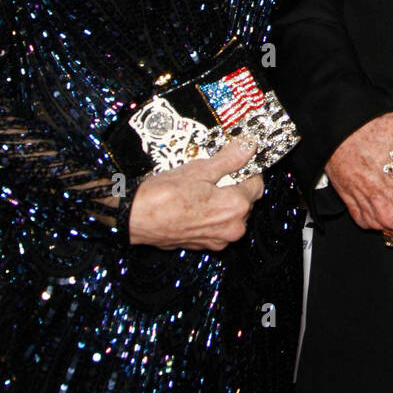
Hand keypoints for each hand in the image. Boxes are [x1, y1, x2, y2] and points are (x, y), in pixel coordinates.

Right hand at [128, 138, 263, 249]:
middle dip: (234, 185)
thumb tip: (248, 146)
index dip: (247, 169)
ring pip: (231, 214)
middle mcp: (232, 228)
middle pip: (246, 200)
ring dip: (223, 200)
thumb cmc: (163, 196)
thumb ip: (229, 158)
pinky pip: (217, 226)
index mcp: (236, 207)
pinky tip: (194, 203)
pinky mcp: (204, 245)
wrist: (135, 218)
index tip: (237, 160)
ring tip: (201, 188)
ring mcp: (218, 240)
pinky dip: (211, 214)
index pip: (257, 183)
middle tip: (214, 173)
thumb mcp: (199, 169)